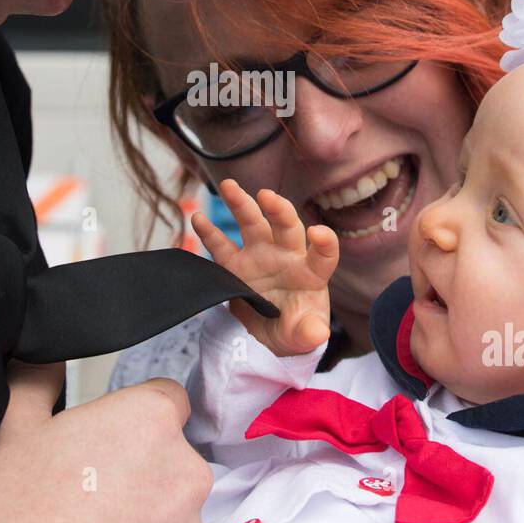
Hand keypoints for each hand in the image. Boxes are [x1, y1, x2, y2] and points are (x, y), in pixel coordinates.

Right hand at [0, 363, 211, 522]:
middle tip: (89, 488)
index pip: (166, 398)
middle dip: (140, 467)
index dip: (132, 417)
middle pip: (172, 455)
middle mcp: (183, 472)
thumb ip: (36, 378)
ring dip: (145, 516)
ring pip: (173, 510)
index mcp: (150, 421)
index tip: (108, 439)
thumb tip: (39, 356)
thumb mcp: (13, 429)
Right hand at [191, 179, 338, 356]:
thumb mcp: (303, 336)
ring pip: (252, 224)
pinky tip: (198, 218)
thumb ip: (310, 333)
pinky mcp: (235, 264)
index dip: (325, 243)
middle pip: (286, 226)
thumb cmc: (295, 330)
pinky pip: (221, 245)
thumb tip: (316, 335)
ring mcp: (259, 256)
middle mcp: (286, 256)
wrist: (270, 335)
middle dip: (278, 209)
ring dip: (241, 203)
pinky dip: (209, 231)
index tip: (319, 232)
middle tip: (267, 197)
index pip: (324, 254)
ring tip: (229, 186)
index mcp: (310, 273)